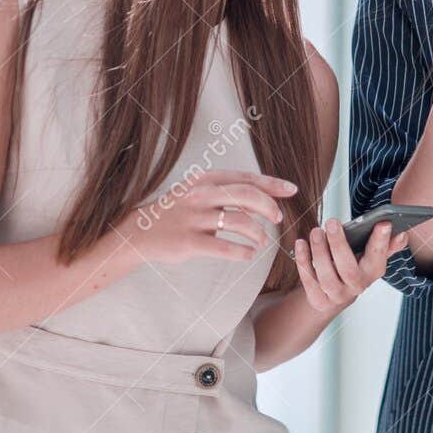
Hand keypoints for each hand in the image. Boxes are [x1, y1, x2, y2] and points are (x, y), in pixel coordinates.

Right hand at [108, 169, 297, 266]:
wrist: (141, 231)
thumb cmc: (178, 212)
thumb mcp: (199, 192)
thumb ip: (227, 192)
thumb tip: (266, 194)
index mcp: (205, 179)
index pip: (246, 178)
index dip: (272, 184)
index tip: (291, 190)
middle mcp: (200, 195)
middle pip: (247, 195)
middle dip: (269, 207)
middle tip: (277, 218)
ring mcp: (194, 218)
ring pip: (240, 222)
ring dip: (257, 234)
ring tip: (260, 242)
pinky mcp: (188, 241)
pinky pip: (225, 248)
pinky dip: (243, 252)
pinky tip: (247, 254)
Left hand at [294, 218, 405, 314]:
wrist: (333, 296)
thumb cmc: (354, 266)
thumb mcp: (370, 256)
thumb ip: (385, 245)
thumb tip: (401, 234)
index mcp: (373, 272)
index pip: (379, 257)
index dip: (381, 241)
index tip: (382, 223)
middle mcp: (357, 287)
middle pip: (348, 268)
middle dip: (339, 244)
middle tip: (331, 222)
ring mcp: (337, 296)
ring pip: (326, 276)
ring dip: (319, 251)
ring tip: (316, 231)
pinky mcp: (318, 300)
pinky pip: (309, 280)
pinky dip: (303, 261)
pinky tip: (301, 243)